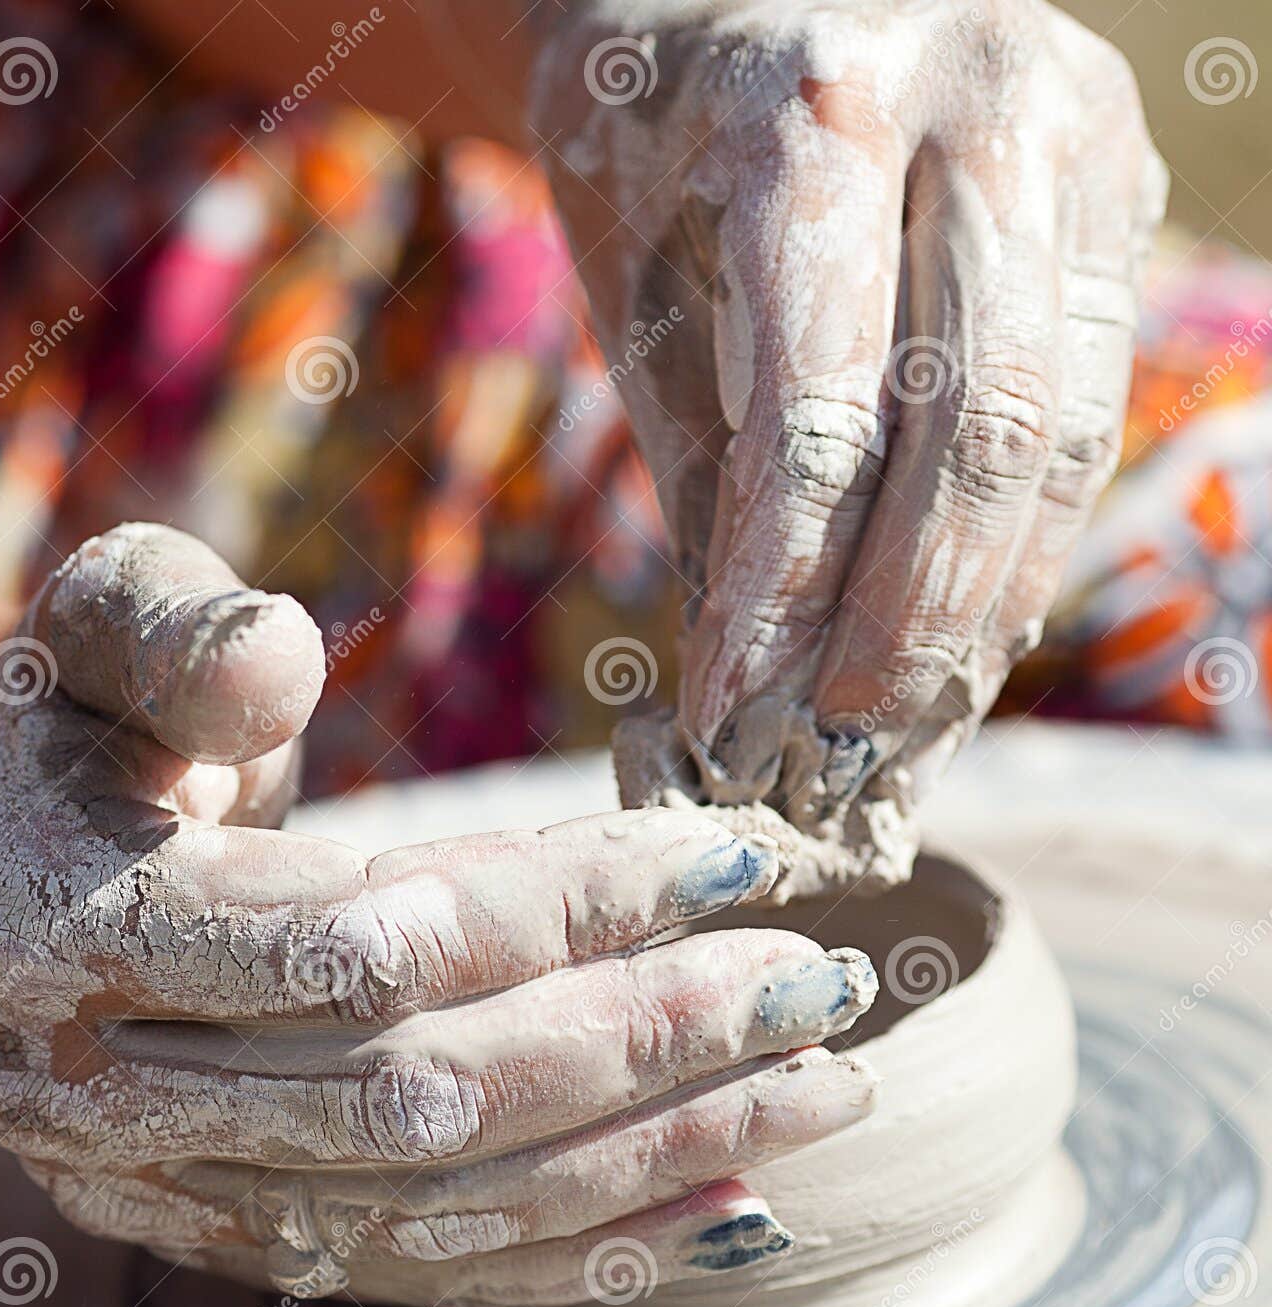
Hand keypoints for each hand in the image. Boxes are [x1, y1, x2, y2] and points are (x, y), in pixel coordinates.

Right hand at [0, 523, 877, 1306]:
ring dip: (649, 1155)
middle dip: (638, 1045)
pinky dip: (586, 1244)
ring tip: (825, 1097)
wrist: (26, 858)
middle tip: (816, 988)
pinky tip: (732, 1206)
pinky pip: (426, 1266)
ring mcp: (164, 1193)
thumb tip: (277, 658)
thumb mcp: (98, 624)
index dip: (553, 907)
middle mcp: (98, 1098)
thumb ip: (173, 625)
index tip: (726, 860)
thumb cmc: (92, 713)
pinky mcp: (230, 1238)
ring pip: (440, 1204)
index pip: (355, 945)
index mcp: (64, 930)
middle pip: (416, 1099)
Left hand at [530, 0, 1166, 882]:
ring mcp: (1078, 131)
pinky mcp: (1121, 180)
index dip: (782, 597)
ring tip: (905, 724)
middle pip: (981, 433)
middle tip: (837, 750)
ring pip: (1063, 428)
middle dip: (906, 624)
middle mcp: (980, 100)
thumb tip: (753, 686)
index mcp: (813, 113)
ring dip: (984, 605)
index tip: (731, 714)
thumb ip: (713, 478)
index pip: (820, 419)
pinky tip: (968, 629)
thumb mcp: (642, 300)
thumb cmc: (656, 158)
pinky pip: (1090, 398)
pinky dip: (1026, 536)